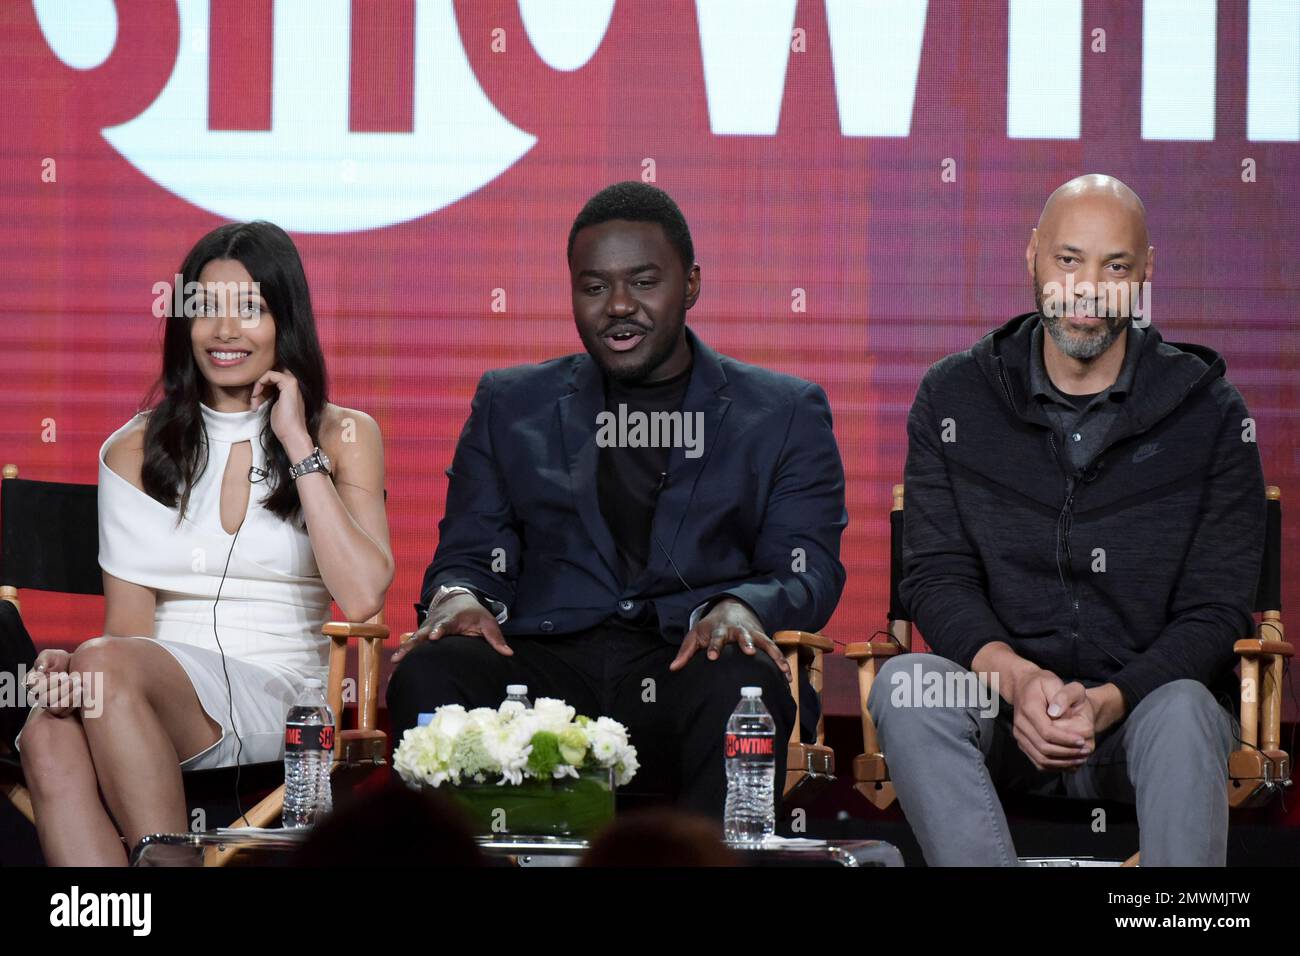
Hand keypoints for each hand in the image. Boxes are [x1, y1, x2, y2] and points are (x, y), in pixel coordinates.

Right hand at [25, 649, 74, 716]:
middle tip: (75, 679)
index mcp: (32, 683)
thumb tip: (41, 669)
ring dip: (68, 697)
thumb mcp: (50, 655)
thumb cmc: (58, 660)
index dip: (49, 683)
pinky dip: (75, 702)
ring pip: (54, 708)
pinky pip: (65, 712)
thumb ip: (43, 659)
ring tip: (79, 684)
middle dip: (61, 689)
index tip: (63, 674)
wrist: (74, 666)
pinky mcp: (60, 709)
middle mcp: (37, 695)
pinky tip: (83, 690)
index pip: (34, 687)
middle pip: (45, 699)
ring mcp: (48, 704)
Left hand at [250, 369, 311, 456]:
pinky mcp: (289, 384)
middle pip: (270, 372)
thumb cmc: (284, 424)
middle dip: (257, 383)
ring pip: (268, 372)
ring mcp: (293, 382)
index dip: (261, 382)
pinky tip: (256, 396)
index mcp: (291, 387)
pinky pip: (269, 374)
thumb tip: (262, 386)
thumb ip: (272, 393)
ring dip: (257, 385)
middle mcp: (294, 382)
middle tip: (253, 400)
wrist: (292, 434)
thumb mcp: (275, 404)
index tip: (255, 398)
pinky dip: (259, 384)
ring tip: (254, 400)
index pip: (273, 375)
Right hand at [391, 593, 510, 662]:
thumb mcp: (488, 622)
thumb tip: (508, 653)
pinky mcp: (421, 634)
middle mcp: (435, 623)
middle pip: (423, 633)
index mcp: (452, 619)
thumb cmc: (474, 614)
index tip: (434, 637)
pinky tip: (395, 667)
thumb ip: (496, 638)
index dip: (439, 630)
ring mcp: (426, 628)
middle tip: (403, 654)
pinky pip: (411, 644)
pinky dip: (403, 653)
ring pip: (413, 639)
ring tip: (395, 662)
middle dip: (413, 644)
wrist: (457, 599)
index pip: (445, 624)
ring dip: (404, 650)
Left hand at [669, 597, 790, 681]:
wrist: (731, 608)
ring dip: (771, 653)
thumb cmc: (710, 627)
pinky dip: (781, 661)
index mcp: (719, 630)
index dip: (715, 647)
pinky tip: (787, 675)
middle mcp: (737, 631)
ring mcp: (752, 633)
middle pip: (742, 636)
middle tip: (749, 651)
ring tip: (780, 667)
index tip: (713, 657)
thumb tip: (673, 668)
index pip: (716, 638)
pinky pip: (774, 649)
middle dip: (745, 642)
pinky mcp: (762, 638)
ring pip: (763, 642)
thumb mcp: (695, 635)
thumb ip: (686, 652)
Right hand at [1010, 670, 1092, 770]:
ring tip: (1081, 758)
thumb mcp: (1053, 681)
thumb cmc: (1041, 683)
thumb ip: (1061, 695)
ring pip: (1041, 758)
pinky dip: (1055, 766)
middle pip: (1044, 748)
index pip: (1046, 731)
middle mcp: (1020, 724)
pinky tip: (1070, 762)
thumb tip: (1056, 714)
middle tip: (1086, 750)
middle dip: (1067, 752)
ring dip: (1063, 762)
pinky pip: (1038, 762)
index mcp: (1028, 708)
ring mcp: (1020, 736)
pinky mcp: (1023, 743)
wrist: (1022, 686)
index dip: (1066, 739)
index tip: (1083, 740)